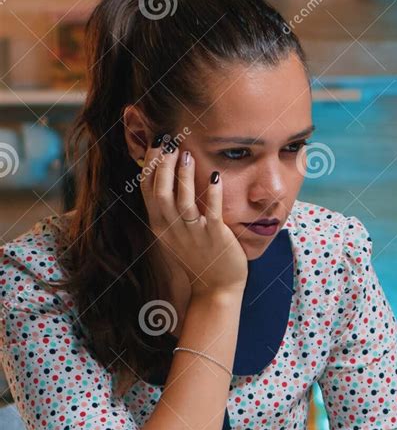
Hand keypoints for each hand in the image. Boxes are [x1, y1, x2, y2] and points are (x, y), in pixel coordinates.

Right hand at [140, 141, 248, 297]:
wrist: (215, 288)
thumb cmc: (197, 255)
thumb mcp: (174, 232)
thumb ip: (167, 208)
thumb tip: (164, 175)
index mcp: (160, 225)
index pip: (147, 190)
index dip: (149, 165)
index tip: (155, 143)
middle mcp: (172, 229)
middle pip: (160, 193)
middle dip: (162, 165)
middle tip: (169, 142)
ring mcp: (193, 234)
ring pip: (182, 202)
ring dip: (183, 176)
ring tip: (186, 154)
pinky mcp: (215, 238)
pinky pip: (212, 213)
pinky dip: (213, 194)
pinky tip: (215, 176)